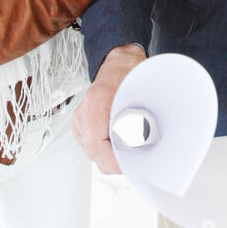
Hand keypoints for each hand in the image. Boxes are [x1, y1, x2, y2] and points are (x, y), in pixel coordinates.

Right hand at [72, 43, 145, 173]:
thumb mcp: (143, 94)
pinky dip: (106, 148)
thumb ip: (140, 119)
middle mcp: (84, 113)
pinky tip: (119, 140)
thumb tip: (146, 145)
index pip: (97, 147)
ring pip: (93, 152)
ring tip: (130, 147)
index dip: (115, 161)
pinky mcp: (81, 124)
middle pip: (95, 154)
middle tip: (137, 158)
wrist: (119, 63)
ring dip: (111, 155)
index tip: (132, 164)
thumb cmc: (131, 74)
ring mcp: (80, 119)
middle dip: (116, 161)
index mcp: (97, 105)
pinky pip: (91, 145)